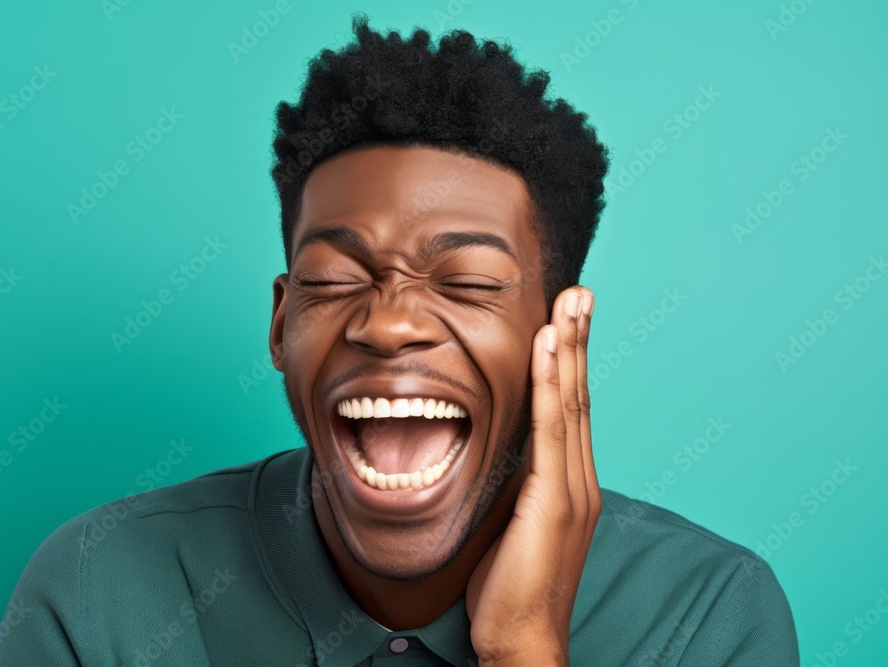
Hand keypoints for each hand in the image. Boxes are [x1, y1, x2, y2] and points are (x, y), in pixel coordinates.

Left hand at [466, 286, 600, 666]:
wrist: (522, 640)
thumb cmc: (510, 587)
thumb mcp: (512, 522)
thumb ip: (515, 483)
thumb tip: (497, 451)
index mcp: (570, 483)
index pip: (573, 409)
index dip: (571, 361)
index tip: (566, 319)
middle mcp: (580, 479)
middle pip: (582, 395)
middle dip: (579, 341)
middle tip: (580, 292)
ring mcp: (572, 489)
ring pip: (574, 403)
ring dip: (571, 349)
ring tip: (571, 303)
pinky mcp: (554, 502)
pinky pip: (554, 431)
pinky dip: (553, 385)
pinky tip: (549, 349)